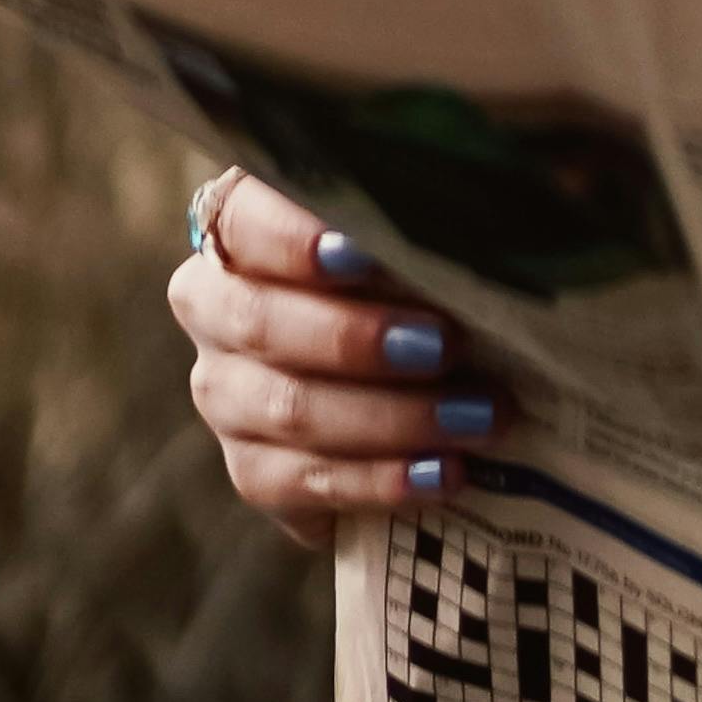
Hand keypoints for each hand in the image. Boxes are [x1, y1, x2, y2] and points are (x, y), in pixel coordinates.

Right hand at [171, 171, 508, 541]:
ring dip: (392, 416)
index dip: (291, 238)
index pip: (242, 219)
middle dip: (358, 338)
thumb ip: (420, 241)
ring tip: (476, 417)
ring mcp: (226, 395)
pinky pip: (305, 481)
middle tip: (446, 345)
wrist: (407, 385)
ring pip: (289, 408)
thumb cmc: (419, 284)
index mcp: (240, 232)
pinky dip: (382, 479)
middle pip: (260, 321)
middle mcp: (215, 309)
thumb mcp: (416, 249)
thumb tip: (486, 245)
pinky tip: (444, 472)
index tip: (359, 253)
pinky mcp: (253, 471)